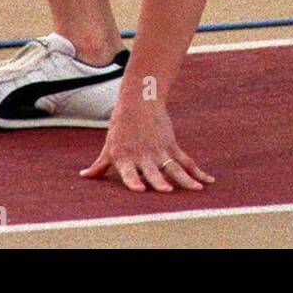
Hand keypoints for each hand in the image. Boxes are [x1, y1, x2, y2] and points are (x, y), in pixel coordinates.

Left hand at [80, 100, 214, 192]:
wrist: (139, 101)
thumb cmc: (121, 126)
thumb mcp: (109, 145)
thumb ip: (100, 164)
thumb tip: (84, 175)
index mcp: (125, 157)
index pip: (129, 173)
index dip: (134, 181)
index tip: (140, 190)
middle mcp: (143, 155)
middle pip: (153, 172)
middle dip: (160, 182)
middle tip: (167, 191)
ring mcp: (159, 150)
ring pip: (174, 167)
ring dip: (186, 179)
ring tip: (196, 189)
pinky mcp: (171, 145)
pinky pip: (186, 160)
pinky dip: (197, 171)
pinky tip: (207, 180)